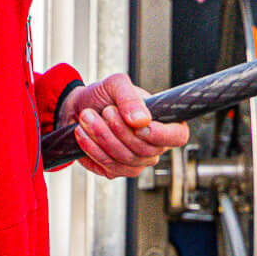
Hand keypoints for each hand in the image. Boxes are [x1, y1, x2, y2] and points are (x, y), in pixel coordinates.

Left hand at [58, 73, 188, 178]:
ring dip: (102, 136)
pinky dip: (92, 148)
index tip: (139, 125)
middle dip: (120, 130)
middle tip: (105, 111)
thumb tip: (142, 120)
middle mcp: (153, 145)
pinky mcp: (116, 170)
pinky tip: (83, 132)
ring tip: (87, 117)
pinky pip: (109, 166)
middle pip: (146, 149)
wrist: (78, 108)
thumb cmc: (103, 95)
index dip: (162, 135)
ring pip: (125, 158)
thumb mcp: (116, 85)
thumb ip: (130, 98)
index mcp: (162, 122)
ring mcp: (136, 161)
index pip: (178, 136)